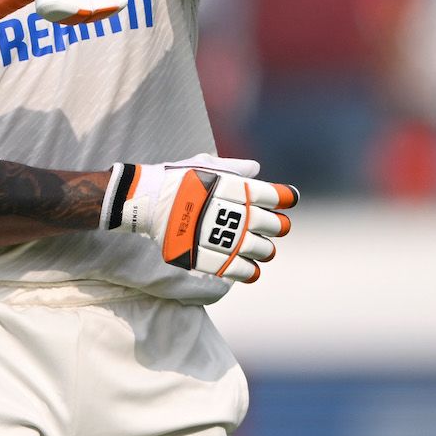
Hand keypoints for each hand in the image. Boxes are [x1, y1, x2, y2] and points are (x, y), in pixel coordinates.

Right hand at [100, 154, 296, 282]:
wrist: (147, 200)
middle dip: (277, 226)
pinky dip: (249, 271)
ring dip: (265, 249)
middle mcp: (236, 213)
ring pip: (261, 250)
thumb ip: (234, 168)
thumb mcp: (206, 164)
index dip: (286, 198)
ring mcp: (224, 237)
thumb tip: (257, 169)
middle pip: (273, 225)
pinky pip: (240, 270)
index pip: (275, 196)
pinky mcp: (211, 257)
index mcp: (237, 188)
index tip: (288, 200)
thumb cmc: (177, 178)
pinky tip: (251, 269)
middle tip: (274, 226)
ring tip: (261, 248)